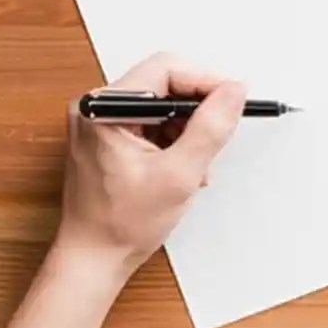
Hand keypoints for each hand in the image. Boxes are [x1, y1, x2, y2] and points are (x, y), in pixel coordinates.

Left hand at [55, 53, 245, 281]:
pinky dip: (174, 139)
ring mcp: (100, 122)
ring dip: (188, 128)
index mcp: (103, 109)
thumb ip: (210, 128)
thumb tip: (234, 92)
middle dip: (198, 110)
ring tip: (194, 164)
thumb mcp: (179, 174)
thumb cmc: (120, 224)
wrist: (93, 257)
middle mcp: (95, 108)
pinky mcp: (108, 136)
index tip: (234, 102)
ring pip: (162, 103)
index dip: (207, 82)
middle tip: (216, 139)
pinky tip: (180, 167)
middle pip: (165, 83)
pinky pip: (152, 122)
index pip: (166, 69)